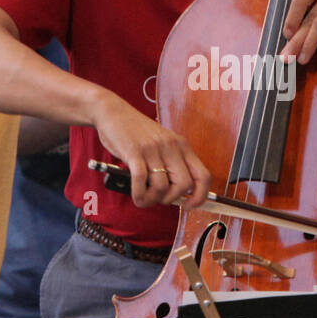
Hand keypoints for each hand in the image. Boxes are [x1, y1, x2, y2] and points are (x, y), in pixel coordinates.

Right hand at [89, 91, 210, 209]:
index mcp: (182, 145)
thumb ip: (172, 164)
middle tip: (159, 198)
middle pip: (184, 184)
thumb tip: (178, 195)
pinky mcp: (134, 152)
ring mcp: (153, 149)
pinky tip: (137, 196)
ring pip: (162, 187)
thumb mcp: (162, 144)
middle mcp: (171, 146)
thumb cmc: (136, 133)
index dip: (200, 196)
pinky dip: (139, 195)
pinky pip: (141, 181)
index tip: (190, 205)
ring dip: (152, 199)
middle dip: (172, 199)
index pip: (203, 175)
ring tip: (144, 197)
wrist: (113, 112)